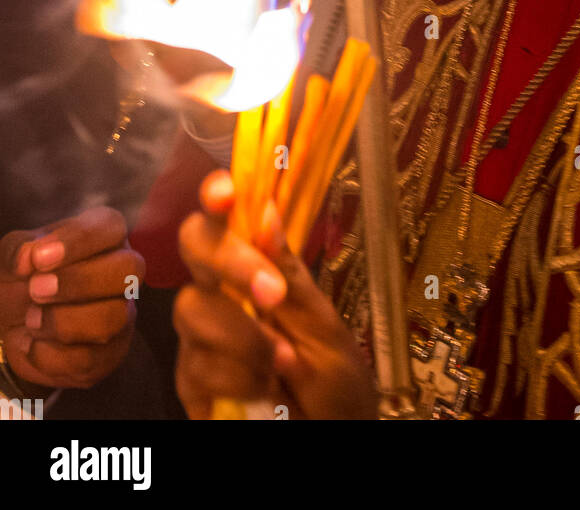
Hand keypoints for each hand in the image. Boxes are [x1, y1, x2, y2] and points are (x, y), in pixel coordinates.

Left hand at [0, 207, 142, 390]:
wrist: (16, 324)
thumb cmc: (24, 277)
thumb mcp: (14, 256)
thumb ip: (17, 250)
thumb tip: (27, 257)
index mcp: (105, 234)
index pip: (110, 227)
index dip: (76, 242)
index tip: (38, 259)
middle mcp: (123, 271)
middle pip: (129, 269)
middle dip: (78, 282)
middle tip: (35, 289)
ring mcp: (122, 313)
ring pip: (114, 318)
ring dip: (62, 322)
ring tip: (30, 319)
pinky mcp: (110, 353)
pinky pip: (89, 359)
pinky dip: (49, 355)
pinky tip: (31, 344)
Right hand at [175, 173, 377, 419]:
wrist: (331, 439)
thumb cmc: (335, 386)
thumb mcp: (324, 326)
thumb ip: (290, 275)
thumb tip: (265, 210)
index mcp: (258, 270)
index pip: (227, 219)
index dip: (217, 197)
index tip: (225, 193)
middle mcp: (221, 294)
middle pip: (195, 248)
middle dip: (230, 263)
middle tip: (270, 293)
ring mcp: (201, 338)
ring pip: (193, 309)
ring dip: (244, 337)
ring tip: (284, 364)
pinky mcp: (192, 382)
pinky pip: (197, 364)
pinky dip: (238, 378)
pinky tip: (266, 392)